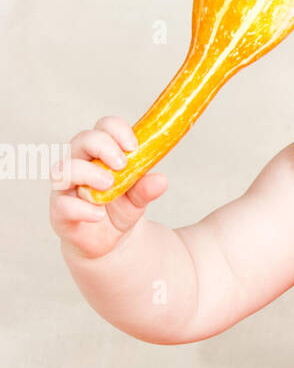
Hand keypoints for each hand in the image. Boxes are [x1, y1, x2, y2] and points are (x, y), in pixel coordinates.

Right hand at [49, 115, 168, 259]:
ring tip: (109, 185)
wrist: (110, 240)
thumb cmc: (120, 208)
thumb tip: (160, 180)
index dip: (117, 130)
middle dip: (103, 146)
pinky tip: (98, 214)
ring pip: (65, 168)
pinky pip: (63, 204)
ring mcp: (66, 186)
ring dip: (88, 173)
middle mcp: (78, 163)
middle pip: (82, 139)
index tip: (134, 145)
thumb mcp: (138, 198)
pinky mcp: (59, 211)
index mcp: (100, 153)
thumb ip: (146, 188)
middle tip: (122, 163)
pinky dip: (82, 208)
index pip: (103, 127)